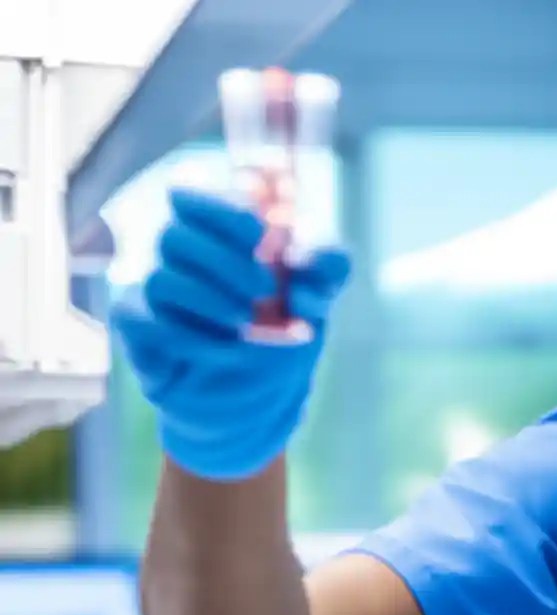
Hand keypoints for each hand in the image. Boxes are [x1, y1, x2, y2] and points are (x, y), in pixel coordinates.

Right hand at [110, 189, 349, 480]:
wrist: (265, 391)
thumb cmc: (287, 324)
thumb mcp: (323, 288)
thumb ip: (328, 259)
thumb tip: (299, 254)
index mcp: (219, 231)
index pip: (191, 194)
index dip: (220, 206)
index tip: (260, 231)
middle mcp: (182, 255)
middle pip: (175, 234)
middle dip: (226, 262)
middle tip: (266, 289)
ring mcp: (156, 291)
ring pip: (161, 279)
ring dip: (211, 302)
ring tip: (247, 322)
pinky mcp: (141, 330)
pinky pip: (145, 321)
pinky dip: (192, 336)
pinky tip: (228, 348)